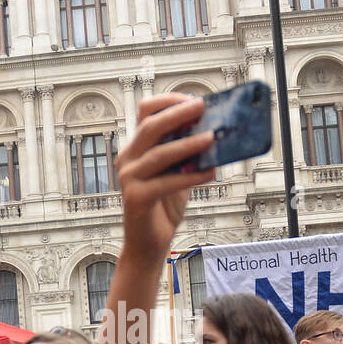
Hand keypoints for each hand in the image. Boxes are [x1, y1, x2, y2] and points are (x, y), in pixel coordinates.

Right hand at [116, 94, 216, 261]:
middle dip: (177, 114)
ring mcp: (128, 178)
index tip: (194, 100)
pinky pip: (167, 182)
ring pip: (160, 154)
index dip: (169, 102)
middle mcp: (127, 159)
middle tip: (202, 107)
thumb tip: (215, 131)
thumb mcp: (178, 173)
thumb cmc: (164, 206)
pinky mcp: (135, 198)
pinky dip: (191, 177)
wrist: (149, 244)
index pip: (145, 113)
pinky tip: (211, 174)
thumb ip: (188, 154)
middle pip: (150, 126)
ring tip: (212, 138)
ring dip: (189, 144)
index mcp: (136, 148)